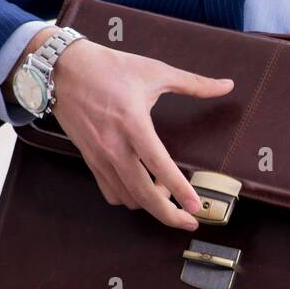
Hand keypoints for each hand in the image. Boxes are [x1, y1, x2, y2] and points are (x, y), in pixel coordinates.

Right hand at [44, 37, 234, 229]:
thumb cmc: (110, 68)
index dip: (179, 189)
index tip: (195, 206)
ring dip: (149, 203)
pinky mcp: (89, 160)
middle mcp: (114, 146)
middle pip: (142, 194)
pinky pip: (110, 191)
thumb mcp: (155, 71)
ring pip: (126, 197)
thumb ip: (194, 83)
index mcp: (133, 123)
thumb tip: (227, 85)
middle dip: (168, 215)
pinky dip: (128, 197)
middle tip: (189, 221)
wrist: (62, 69)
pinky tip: (141, 186)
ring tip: (166, 191)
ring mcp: (99, 156)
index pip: (159, 165)